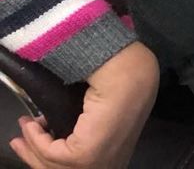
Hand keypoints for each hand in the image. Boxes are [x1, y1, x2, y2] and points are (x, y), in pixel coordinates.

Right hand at [11, 41, 158, 168]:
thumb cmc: (121, 89)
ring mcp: (98, 163)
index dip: (49, 160)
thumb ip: (84, 134)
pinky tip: (32, 125)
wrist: (131, 77)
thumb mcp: (101, 120)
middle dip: (35, 156)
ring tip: (25, 126)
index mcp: (115, 160)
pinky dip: (37, 140)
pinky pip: (52, 154)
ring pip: (54, 164)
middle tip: (19, 141)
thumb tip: (57, 134)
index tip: (32, 147)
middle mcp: (109, 166)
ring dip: (33, 145)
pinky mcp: (87, 154)